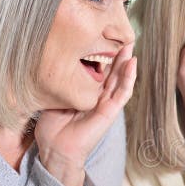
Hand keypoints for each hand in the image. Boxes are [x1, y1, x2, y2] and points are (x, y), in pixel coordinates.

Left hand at [35, 43, 136, 185]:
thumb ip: (60, 83)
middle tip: (122, 35)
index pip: (97, 71)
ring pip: (120, 79)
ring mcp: (106, 104)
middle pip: (112, 72)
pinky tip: (132, 64)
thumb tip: (53, 62)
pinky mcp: (110, 112)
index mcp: (87, 94)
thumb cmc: (52, 129)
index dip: (102, 54)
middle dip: (117, 54)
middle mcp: (99, 98)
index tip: (102, 36)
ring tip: (130, 45)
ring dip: (126, 62)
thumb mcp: (54, 98)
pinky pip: (123, 93)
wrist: (56, 150)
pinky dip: (129, 78)